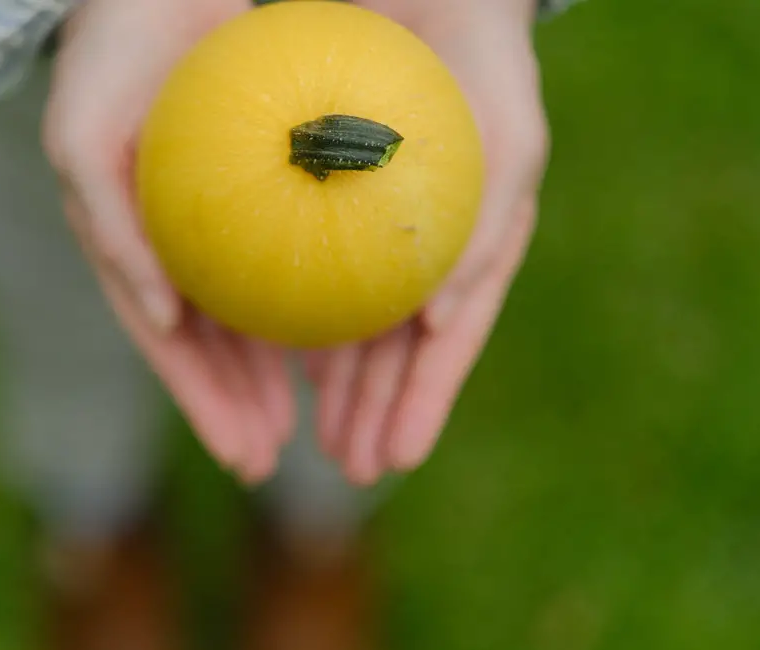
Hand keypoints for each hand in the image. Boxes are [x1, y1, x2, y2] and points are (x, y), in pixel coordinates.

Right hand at [42, 0, 293, 481]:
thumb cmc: (105, 62)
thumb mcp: (81, 142)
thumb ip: (113, 233)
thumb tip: (161, 320)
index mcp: (131, 253)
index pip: (170, 347)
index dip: (203, 404)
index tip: (245, 456)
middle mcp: (174, 251)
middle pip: (213, 347)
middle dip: (241, 409)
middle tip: (277, 459)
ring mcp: (215, 226)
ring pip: (252, 314)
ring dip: (274, 374)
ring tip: (310, 425)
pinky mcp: (258, 192)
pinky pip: (288, 255)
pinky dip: (310, 300)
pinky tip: (341, 338)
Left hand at [310, 0, 550, 484]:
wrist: (428, 1)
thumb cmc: (482, 68)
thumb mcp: (508, 139)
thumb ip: (487, 227)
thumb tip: (439, 320)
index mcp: (472, 251)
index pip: (444, 345)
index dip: (422, 404)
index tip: (395, 459)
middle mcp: (424, 255)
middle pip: (394, 353)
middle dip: (372, 415)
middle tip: (345, 466)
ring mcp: (376, 235)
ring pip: (351, 326)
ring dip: (335, 388)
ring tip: (308, 438)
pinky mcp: (330, 211)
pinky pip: (309, 275)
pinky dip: (296, 320)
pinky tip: (278, 360)